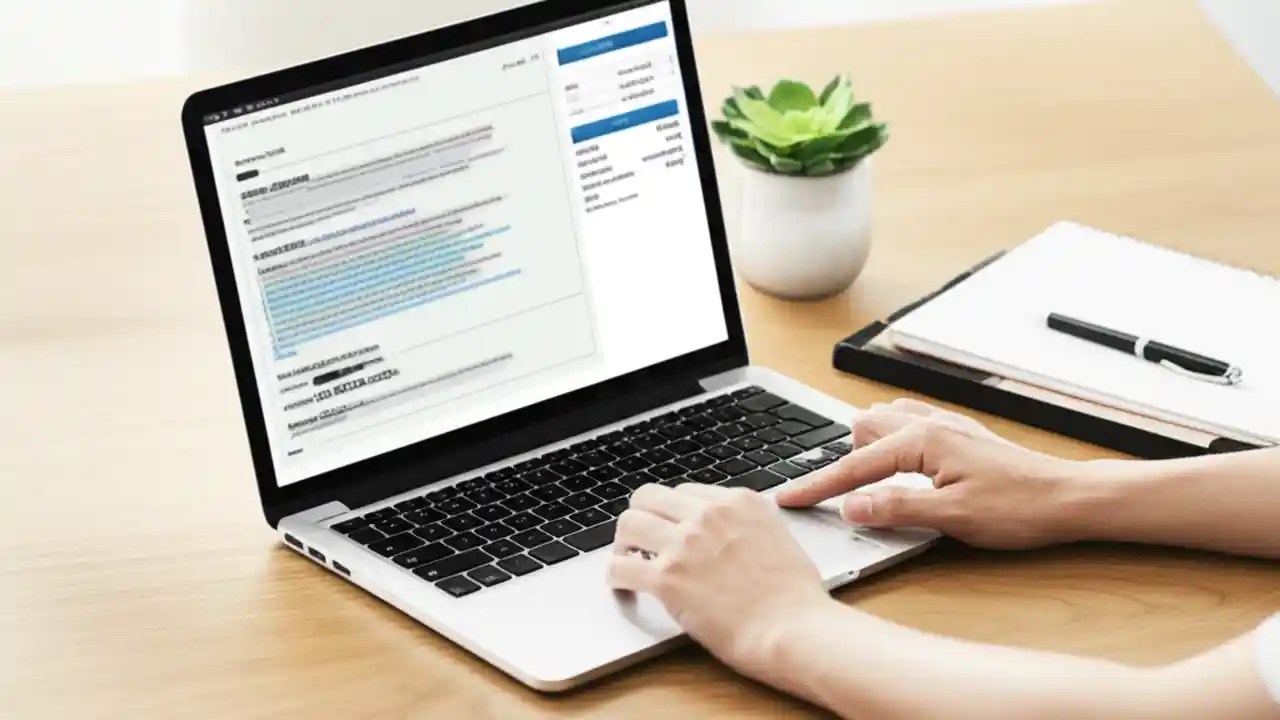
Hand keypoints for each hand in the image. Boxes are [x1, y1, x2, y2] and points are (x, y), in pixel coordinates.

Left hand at [607, 483, 831, 681]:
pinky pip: (621, 567)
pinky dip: (616, 577)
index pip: (685, 492)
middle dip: (642, 517)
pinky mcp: (667, 578)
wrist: (794, 629)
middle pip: (648, 497)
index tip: (670, 529)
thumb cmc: (795, 597)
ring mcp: (685, 544)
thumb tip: (729, 533)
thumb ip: (748, 526)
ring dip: (623, 543)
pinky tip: (623, 586)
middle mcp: (708, 515)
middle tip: (640, 539)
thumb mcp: (779, 538)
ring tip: (628, 559)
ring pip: (628, 524)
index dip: (673, 513)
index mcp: (737, 501)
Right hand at [775, 398, 1080, 548]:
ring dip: (864, 450)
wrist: (1067, 499)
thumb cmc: (1019, 507)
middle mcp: (929, 425)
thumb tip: (850, 506)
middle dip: (840, 464)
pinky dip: (888, 444)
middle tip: (829, 498)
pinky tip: (895, 466)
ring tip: (859, 484)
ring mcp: (944, 426)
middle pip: (861, 433)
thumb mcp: (952, 517)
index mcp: (922, 440)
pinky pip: (906, 426)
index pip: (853, 467)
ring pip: (883, 425)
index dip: (816, 487)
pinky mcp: (956, 436)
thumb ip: (895, 508)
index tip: (786, 499)